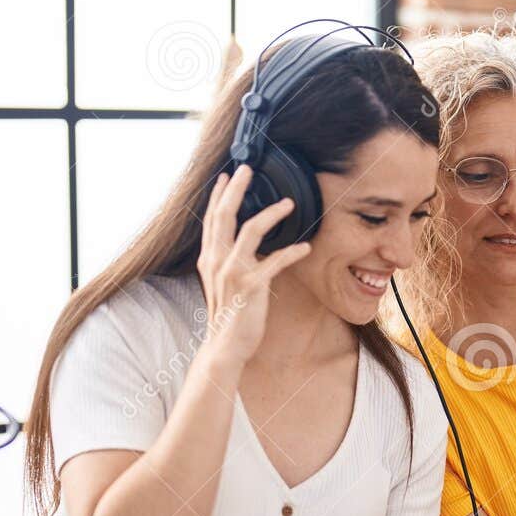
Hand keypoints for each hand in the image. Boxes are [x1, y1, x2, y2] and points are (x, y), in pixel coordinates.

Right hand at [195, 166, 312, 365]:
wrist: (224, 346)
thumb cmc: (229, 315)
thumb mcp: (222, 283)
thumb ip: (230, 261)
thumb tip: (248, 245)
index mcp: (210, 259)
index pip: (211, 219)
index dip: (218, 195)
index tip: (227, 176)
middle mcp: (216, 262)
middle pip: (224, 215)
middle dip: (236, 189)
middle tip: (248, 169)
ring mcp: (232, 273)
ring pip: (250, 230)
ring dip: (271, 214)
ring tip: (289, 203)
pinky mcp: (250, 287)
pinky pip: (274, 262)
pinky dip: (292, 252)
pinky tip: (305, 247)